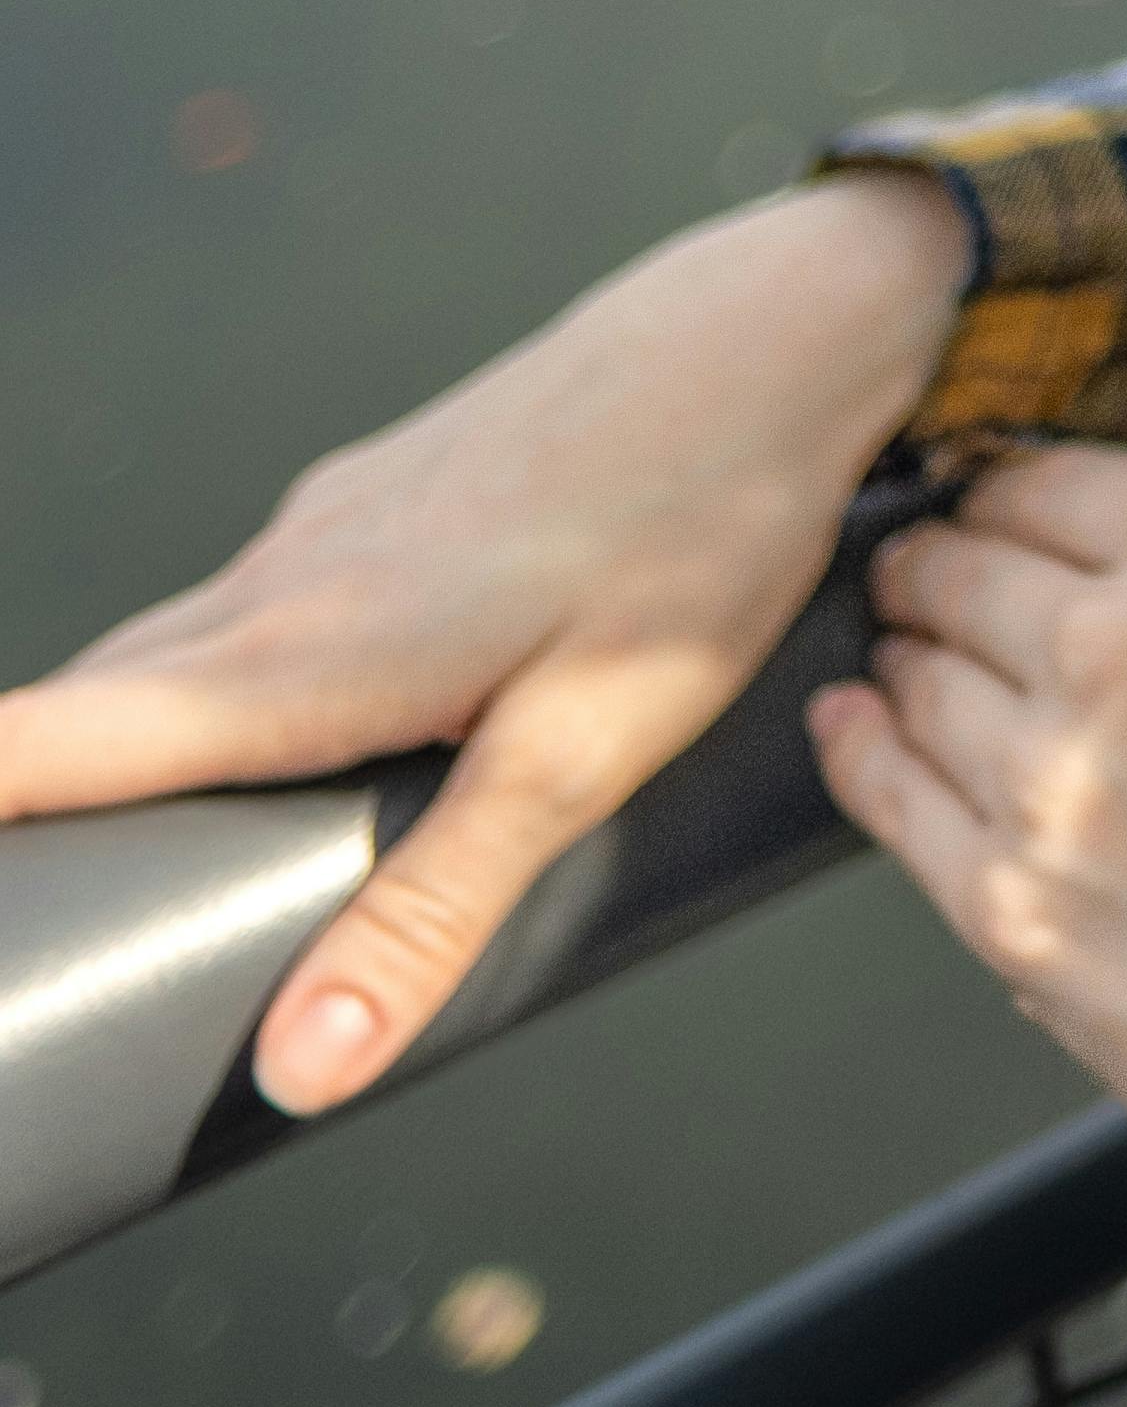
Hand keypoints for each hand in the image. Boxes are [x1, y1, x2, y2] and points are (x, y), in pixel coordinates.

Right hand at [0, 177, 970, 1116]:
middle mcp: (283, 579)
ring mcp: (326, 523)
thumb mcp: (584, 751)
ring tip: (65, 846)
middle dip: (16, 799)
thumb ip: (434, 911)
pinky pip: (238, 601)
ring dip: (95, 736)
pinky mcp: (378, 493)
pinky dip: (188, 672)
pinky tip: (229, 722)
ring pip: (162, 648)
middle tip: (18, 920)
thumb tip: (296, 1072)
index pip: (56, 739)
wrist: (771, 334)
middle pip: (86, 708)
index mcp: (303, 655)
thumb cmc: (695, 537)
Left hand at [814, 448, 1126, 1274]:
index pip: (1041, 480)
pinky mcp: (1006, 903)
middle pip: (956, 568)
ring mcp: (1045, 779)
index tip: (990, 506)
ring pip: (915, 675)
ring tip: (910, 659)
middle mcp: (1110, 646)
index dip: (1003, 492)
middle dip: (935, 566)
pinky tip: (849, 724)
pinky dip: (856, 745)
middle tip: (924, 575)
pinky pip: (885, 795)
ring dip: (906, 656)